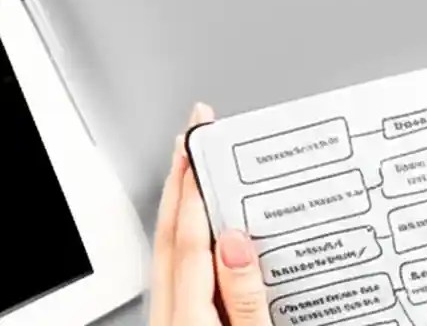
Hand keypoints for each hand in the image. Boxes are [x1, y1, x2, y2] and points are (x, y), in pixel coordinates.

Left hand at [149, 104, 272, 325]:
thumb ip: (246, 298)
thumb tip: (235, 242)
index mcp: (191, 318)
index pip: (190, 240)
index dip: (195, 187)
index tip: (201, 145)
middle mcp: (172, 317)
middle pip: (168, 238)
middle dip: (178, 182)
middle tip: (189, 136)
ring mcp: (170, 323)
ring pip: (165, 253)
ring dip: (177, 205)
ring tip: (190, 168)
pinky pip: (173, 270)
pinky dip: (182, 236)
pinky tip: (200, 229)